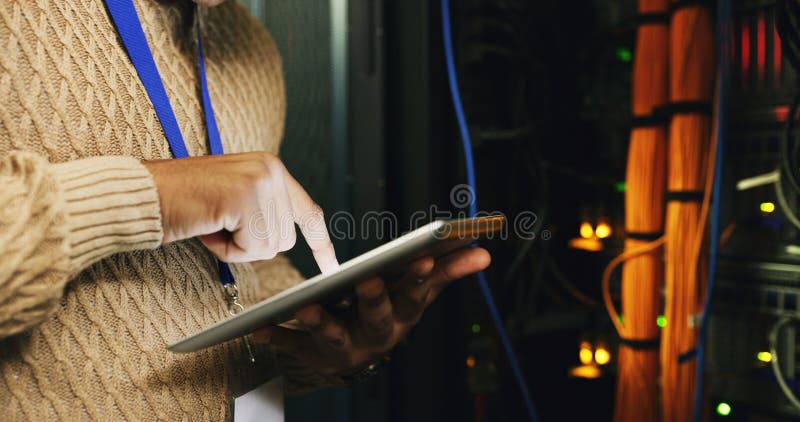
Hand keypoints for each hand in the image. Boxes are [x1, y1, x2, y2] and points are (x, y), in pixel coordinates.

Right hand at [143, 152, 337, 269]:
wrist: (141, 194)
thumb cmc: (181, 202)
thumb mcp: (233, 199)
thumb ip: (264, 211)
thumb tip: (286, 240)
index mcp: (271, 167)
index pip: (308, 212)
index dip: (321, 244)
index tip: (331, 267)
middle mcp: (271, 169)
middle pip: (285, 240)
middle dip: (250, 244)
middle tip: (218, 223)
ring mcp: (260, 182)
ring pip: (269, 247)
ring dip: (236, 247)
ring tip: (211, 222)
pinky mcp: (245, 198)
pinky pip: (251, 249)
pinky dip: (227, 250)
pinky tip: (208, 227)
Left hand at [251, 247, 490, 377]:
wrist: (355, 354)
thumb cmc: (390, 313)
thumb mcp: (419, 294)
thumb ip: (449, 271)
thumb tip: (483, 251)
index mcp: (404, 314)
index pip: (417, 294)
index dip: (422, 278)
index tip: (427, 258)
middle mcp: (378, 335)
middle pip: (379, 317)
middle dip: (375, 300)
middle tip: (370, 281)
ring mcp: (346, 346)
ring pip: (334, 335)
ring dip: (321, 322)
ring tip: (305, 307)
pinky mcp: (314, 353)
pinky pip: (293, 346)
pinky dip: (277, 337)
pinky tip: (259, 326)